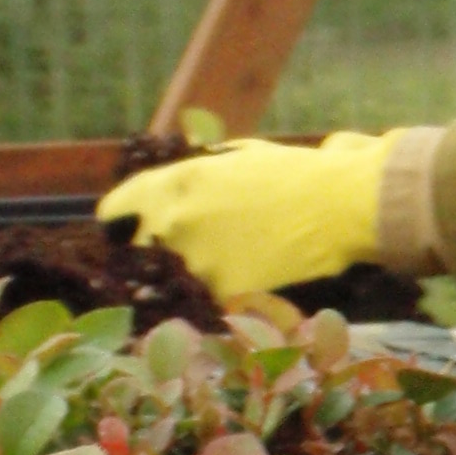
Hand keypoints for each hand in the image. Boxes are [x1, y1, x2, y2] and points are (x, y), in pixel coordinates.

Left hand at [96, 132, 391, 301]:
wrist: (340, 206)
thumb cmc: (296, 173)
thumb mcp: (239, 156)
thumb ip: (200, 170)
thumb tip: (182, 179)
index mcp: (175, 183)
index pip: (114, 211)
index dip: (119, 221)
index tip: (124, 230)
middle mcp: (176, 223)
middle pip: (139, 251)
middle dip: (155, 251)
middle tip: (185, 252)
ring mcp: (199, 261)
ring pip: (179, 278)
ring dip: (197, 274)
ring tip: (233, 263)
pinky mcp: (226, 292)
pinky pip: (213, 298)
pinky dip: (229, 293)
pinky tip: (253, 278)